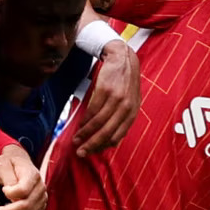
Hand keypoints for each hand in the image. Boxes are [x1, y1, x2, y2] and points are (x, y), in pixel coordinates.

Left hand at [0, 144, 45, 209]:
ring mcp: (41, 199)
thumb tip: (11, 195)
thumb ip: (8, 178)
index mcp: (33, 175)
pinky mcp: (38, 207)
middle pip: (26, 206)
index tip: (2, 189)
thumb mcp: (3, 164)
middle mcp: (40, 188)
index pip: (24, 190)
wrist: (17, 163)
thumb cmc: (8, 163)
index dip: (11, 193)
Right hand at [73, 39, 140, 155]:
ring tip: (76, 139)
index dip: (102, 147)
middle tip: (80, 152)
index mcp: (133, 113)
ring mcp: (117, 99)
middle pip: (107, 133)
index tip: (91, 152)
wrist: (122, 57)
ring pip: (98, 123)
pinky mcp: (106, 90)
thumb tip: (110, 141)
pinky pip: (93, 110)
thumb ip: (122, 118)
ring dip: (85, 134)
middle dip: (91, 145)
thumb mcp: (129, 101)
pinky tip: (80, 125)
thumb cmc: (124, 81)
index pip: (117, 137)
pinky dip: (85, 120)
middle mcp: (127, 108)